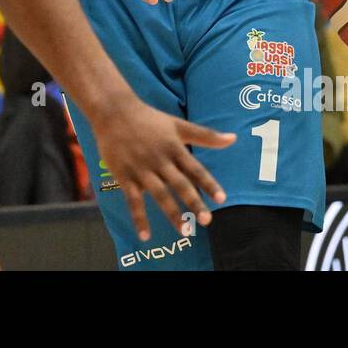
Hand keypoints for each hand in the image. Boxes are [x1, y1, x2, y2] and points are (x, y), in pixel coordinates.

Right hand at [91, 100, 234, 240]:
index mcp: (174, 148)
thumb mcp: (178, 125)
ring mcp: (141, 169)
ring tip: (185, 231)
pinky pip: (133, 201)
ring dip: (172, 214)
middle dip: (193, 203)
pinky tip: (145, 236)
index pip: (195, 169)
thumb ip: (205, 135)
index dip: (208, 184)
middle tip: (206, 221)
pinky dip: (139, 219)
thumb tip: (233, 139)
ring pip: (159, 195)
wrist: (113, 111)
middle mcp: (159, 160)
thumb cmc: (149, 119)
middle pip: (180, 184)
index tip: (222, 199)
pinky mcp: (124, 176)